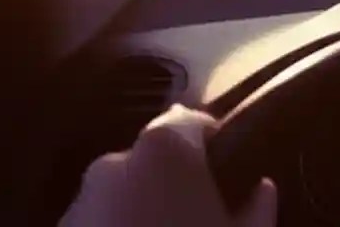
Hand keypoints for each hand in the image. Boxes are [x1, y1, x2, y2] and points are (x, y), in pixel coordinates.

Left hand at [60, 104, 275, 226]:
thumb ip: (256, 209)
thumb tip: (260, 189)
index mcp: (165, 150)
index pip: (195, 123)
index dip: (217, 146)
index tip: (232, 178)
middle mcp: (114, 161)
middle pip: (156, 162)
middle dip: (177, 186)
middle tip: (201, 221)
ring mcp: (78, 201)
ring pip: (124, 196)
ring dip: (142, 214)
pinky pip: (99, 225)